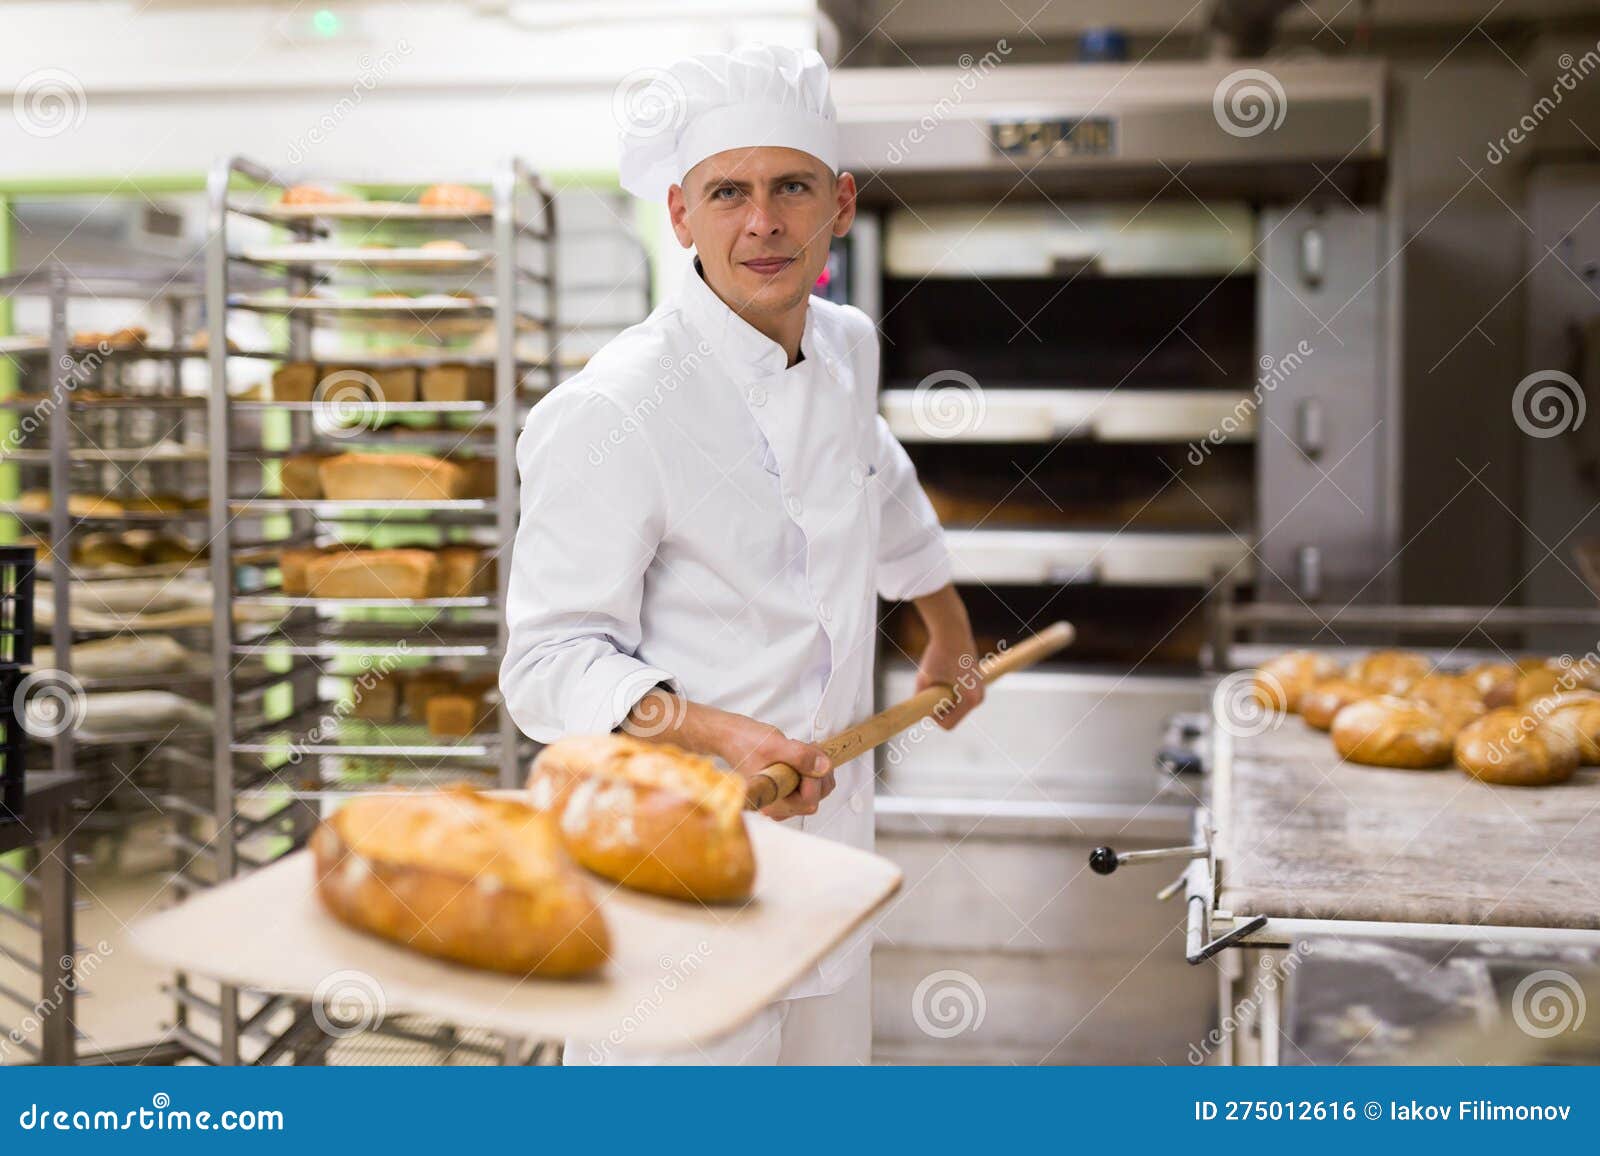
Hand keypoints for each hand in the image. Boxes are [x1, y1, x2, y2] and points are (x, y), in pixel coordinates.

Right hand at [706, 709, 833, 821]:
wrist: (731, 737)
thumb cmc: (745, 742)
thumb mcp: (775, 745)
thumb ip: (800, 756)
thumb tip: (824, 767)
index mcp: (771, 802)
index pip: (809, 801)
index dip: (814, 778)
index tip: (807, 756)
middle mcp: (777, 806)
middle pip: (817, 798)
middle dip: (818, 772)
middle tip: (807, 749)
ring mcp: (782, 799)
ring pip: (816, 791)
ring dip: (816, 768)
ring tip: (800, 751)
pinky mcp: (786, 790)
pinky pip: (810, 785)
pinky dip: (811, 768)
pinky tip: (800, 755)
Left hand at [911, 586, 983, 730]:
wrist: (952, 631)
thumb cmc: (937, 653)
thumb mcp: (922, 680)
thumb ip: (920, 699)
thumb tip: (916, 713)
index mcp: (970, 700)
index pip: (947, 725)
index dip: (933, 718)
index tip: (924, 701)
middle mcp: (978, 699)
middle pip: (953, 718)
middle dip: (939, 708)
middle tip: (929, 688)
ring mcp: (980, 692)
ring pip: (956, 709)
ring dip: (944, 701)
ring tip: (937, 680)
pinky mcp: (977, 685)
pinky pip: (960, 699)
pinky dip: (950, 694)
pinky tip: (944, 676)